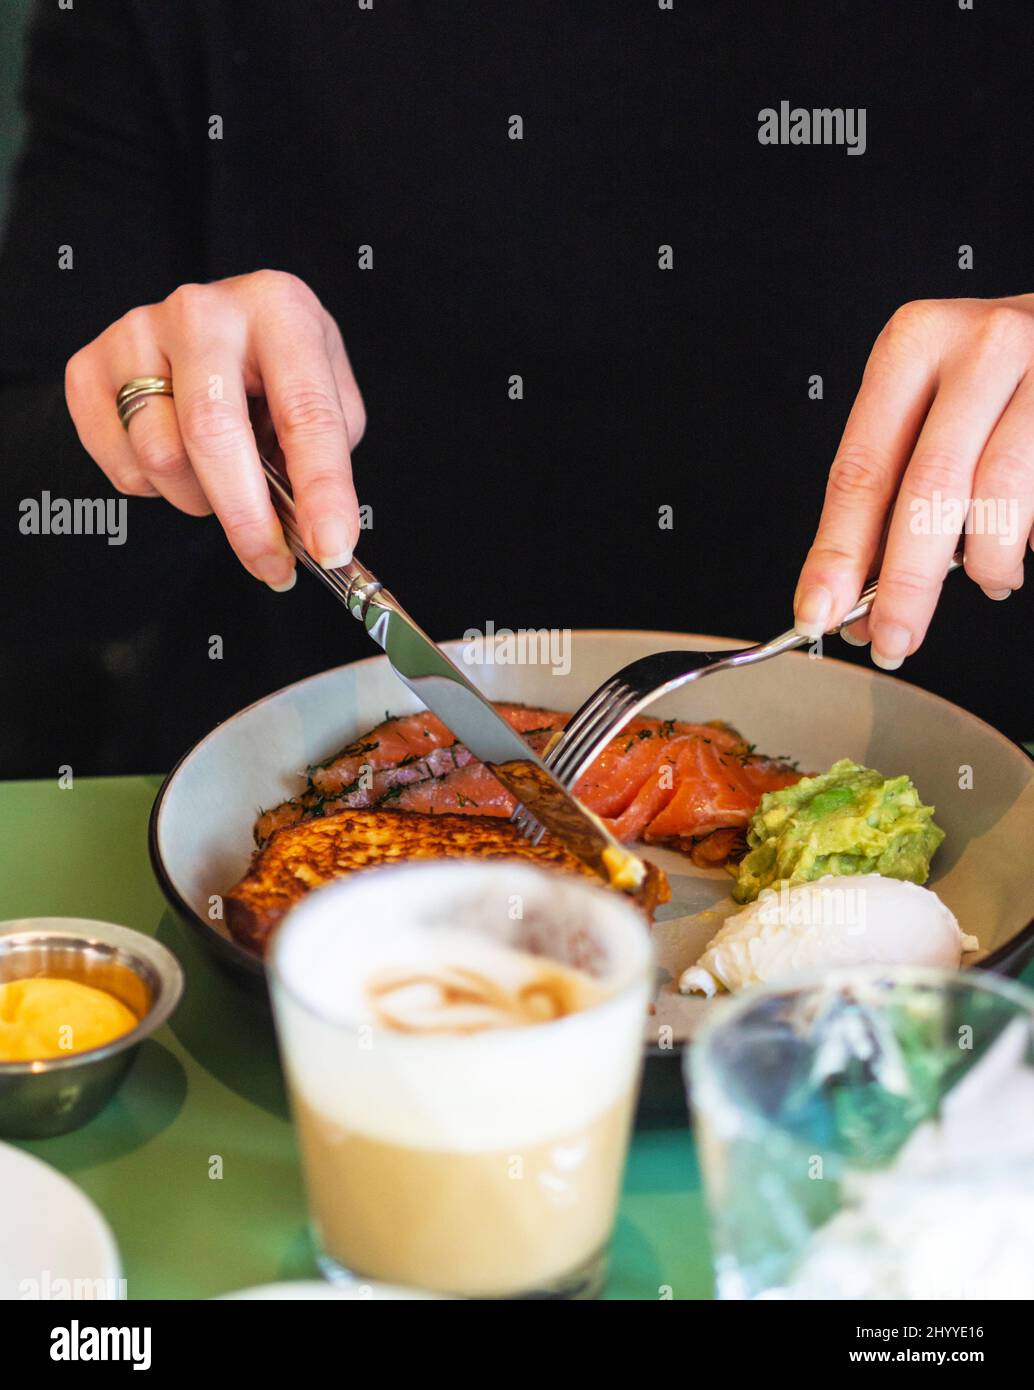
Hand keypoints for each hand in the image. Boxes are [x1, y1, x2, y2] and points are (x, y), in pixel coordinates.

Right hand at [65, 270, 365, 589]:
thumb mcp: (326, 394)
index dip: (321, 489)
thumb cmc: (275, 366)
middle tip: (271, 565)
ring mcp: (137, 334)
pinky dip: (157, 489)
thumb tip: (314, 532)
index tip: (330, 545)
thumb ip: (325, 456)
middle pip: (212, 433)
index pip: (304, 411)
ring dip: (201, 499)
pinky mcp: (90, 367)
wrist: (214, 326)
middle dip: (247, 518)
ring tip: (224, 479)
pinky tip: (181, 460)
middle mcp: (202, 312)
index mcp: (278, 310)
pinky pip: (123, 467)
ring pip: (161, 456)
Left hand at [794, 295, 1033, 667]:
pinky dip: (1026, 540)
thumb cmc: (991, 373)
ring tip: (987, 578)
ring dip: (986, 563)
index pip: (863, 468)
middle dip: (905, 583)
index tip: (820, 609)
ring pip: (1001, 498)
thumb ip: (889, 488)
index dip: (838, 553)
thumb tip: (849, 591)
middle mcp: (980, 347)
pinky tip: (1020, 545)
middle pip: (929, 490)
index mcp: (914, 344)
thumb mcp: (926, 405)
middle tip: (892, 637)